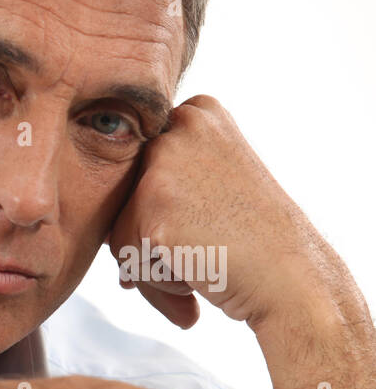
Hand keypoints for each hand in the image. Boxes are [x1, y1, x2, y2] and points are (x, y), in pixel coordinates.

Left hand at [108, 95, 340, 331]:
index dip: (162, 209)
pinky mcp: (151, 206)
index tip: (206, 215)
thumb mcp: (210, 181)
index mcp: (198, 110)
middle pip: (122, 197)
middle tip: (209, 240)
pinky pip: (124, 256)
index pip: (137, 170)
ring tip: (205, 252)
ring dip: (152, 258)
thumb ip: (161, 177)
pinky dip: (154, 276)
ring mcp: (164, 163)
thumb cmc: (252, 240)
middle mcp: (179, 124)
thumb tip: (96, 197)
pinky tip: (198, 266)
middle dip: (151, 236)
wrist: (291, 278)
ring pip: (118, 228)